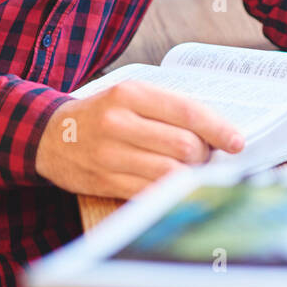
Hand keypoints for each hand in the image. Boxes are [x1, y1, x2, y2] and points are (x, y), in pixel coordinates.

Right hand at [35, 80, 244, 199]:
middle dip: (204, 154)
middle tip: (205, 155)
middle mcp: (119, 123)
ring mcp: (110, 155)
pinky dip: (170, 191)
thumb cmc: (102, 114)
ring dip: (190, 175)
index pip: (188, 113)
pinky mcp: (105, 182)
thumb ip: (170, 109)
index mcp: (130, 94)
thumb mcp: (131, 96)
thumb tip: (217, 132)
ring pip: (171, 173)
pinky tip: (173, 185)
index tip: (237, 142)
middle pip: (184, 145)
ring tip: (189, 169)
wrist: (50, 136)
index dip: (219, 129)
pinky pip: (150, 192)